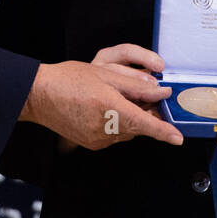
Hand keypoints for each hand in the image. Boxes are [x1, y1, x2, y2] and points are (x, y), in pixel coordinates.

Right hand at [53, 43, 171, 152]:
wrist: (38, 96)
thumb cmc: (68, 80)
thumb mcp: (105, 74)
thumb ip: (136, 85)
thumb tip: (160, 92)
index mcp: (109, 108)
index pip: (145, 124)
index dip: (164, 132)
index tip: (178, 137)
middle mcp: (104, 128)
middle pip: (138, 126)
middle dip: (146, 116)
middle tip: (148, 99)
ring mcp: (97, 138)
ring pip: (127, 131)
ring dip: (131, 119)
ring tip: (119, 100)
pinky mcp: (91, 143)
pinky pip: (114, 135)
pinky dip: (117, 124)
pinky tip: (106, 109)